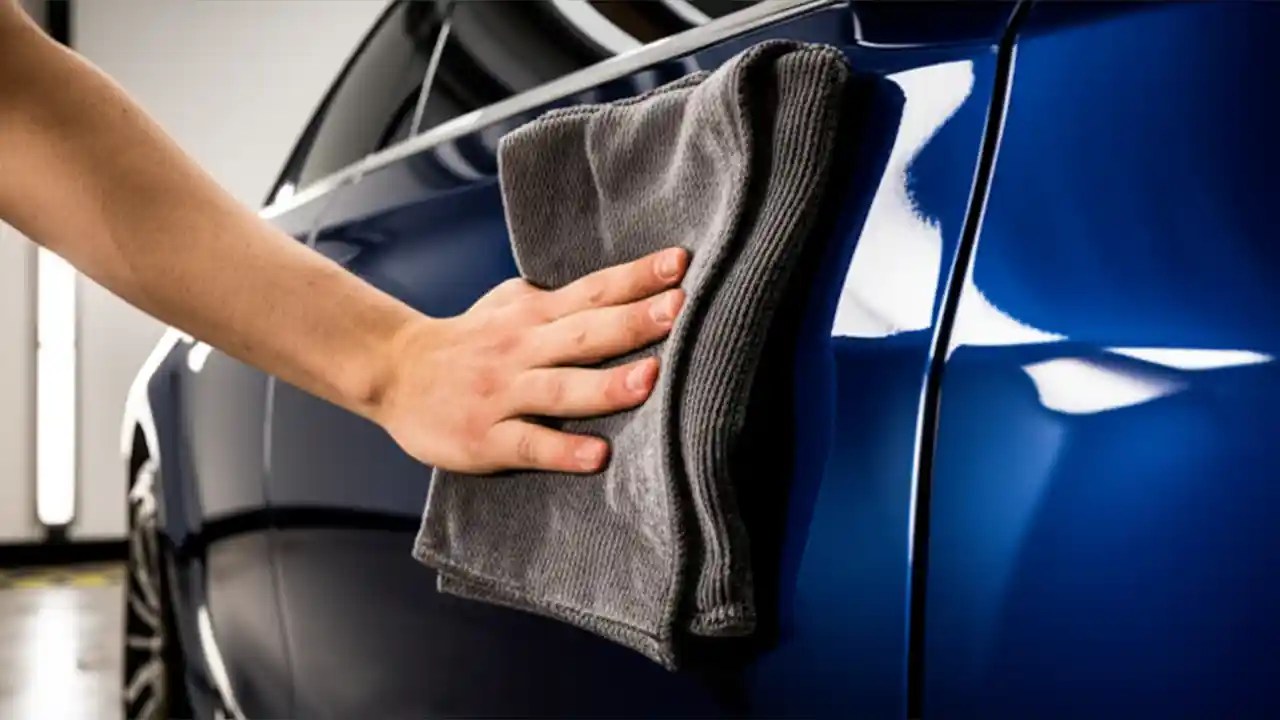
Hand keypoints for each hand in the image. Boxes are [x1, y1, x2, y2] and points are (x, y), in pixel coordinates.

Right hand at [375, 248, 688, 473]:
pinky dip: (563, 450)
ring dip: (606, 385)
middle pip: (585, 333)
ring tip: (650, 380)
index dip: (636, 278)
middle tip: (680, 310)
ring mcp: (502, 394)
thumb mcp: (512, 306)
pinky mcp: (485, 438)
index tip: (680, 265)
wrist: (394, 371)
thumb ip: (564, 299)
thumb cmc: (469, 341)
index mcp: (535, 315)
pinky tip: (597, 455)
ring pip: (560, 389)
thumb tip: (629, 285)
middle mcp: (522, 349)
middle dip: (633, 322)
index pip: (593, 290)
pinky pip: (528, 443)